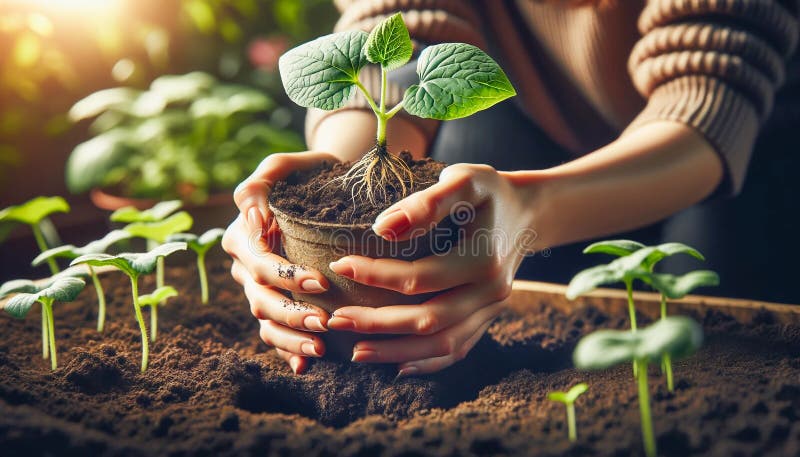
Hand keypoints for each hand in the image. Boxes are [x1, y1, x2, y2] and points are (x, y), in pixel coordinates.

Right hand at [222, 151, 339, 373]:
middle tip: (326, 322)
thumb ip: (265, 177)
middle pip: (262, 299)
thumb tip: (253, 216)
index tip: (319, 282)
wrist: (329, 188)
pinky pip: (274, 332)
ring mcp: (259, 288)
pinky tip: (305, 366)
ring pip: (265, 321)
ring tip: (318, 349)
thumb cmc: (312, 174)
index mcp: (245, 235)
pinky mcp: (276, 302)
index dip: (286, 277)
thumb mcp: (289, 165)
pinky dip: (287, 351)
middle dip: (292, 315)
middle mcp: (247, 265)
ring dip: (289, 338)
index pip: (260, 263)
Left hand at [326, 163, 538, 375]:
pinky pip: (459, 349)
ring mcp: (493, 310)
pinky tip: (397, 367)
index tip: (340, 265)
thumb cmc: (488, 191)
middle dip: (378, 323)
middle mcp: (492, 292)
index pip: (420, 277)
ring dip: (397, 352)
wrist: (527, 212)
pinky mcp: (489, 318)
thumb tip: (382, 229)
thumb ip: (427, 204)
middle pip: (429, 319)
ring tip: (356, 351)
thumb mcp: (464, 179)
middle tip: (335, 320)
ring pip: (443, 343)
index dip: (376, 275)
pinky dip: (428, 362)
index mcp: (483, 259)